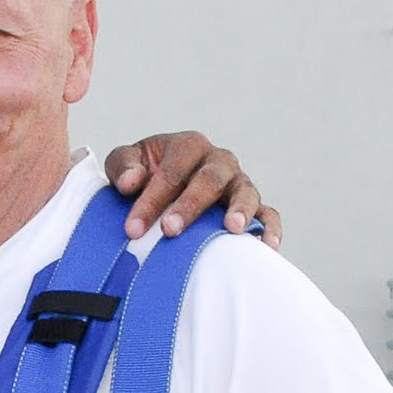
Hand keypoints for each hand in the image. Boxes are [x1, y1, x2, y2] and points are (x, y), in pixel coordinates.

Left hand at [104, 132, 282, 248]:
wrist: (163, 189)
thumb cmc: (144, 175)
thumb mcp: (126, 163)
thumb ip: (123, 166)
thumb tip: (130, 182)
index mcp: (188, 146)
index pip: (172, 171)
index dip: (151, 199)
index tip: (133, 228)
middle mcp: (218, 161)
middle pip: (210, 179)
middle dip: (189, 205)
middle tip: (170, 230)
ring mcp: (238, 183)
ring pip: (245, 192)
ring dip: (240, 209)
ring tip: (232, 228)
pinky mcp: (251, 206)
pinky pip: (267, 214)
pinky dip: (269, 228)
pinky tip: (266, 246)